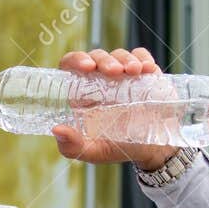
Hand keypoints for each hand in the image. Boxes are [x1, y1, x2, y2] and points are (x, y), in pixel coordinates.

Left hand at [51, 47, 180, 171]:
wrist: (152, 149)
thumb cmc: (118, 148)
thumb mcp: (94, 152)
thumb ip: (72, 146)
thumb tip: (56, 130)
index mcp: (83, 94)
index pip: (71, 66)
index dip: (75, 60)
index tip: (87, 67)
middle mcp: (101, 80)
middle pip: (96, 57)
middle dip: (104, 60)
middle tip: (115, 71)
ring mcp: (123, 75)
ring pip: (119, 55)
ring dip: (125, 59)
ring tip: (134, 71)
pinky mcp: (144, 73)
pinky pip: (141, 56)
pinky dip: (143, 58)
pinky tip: (147, 69)